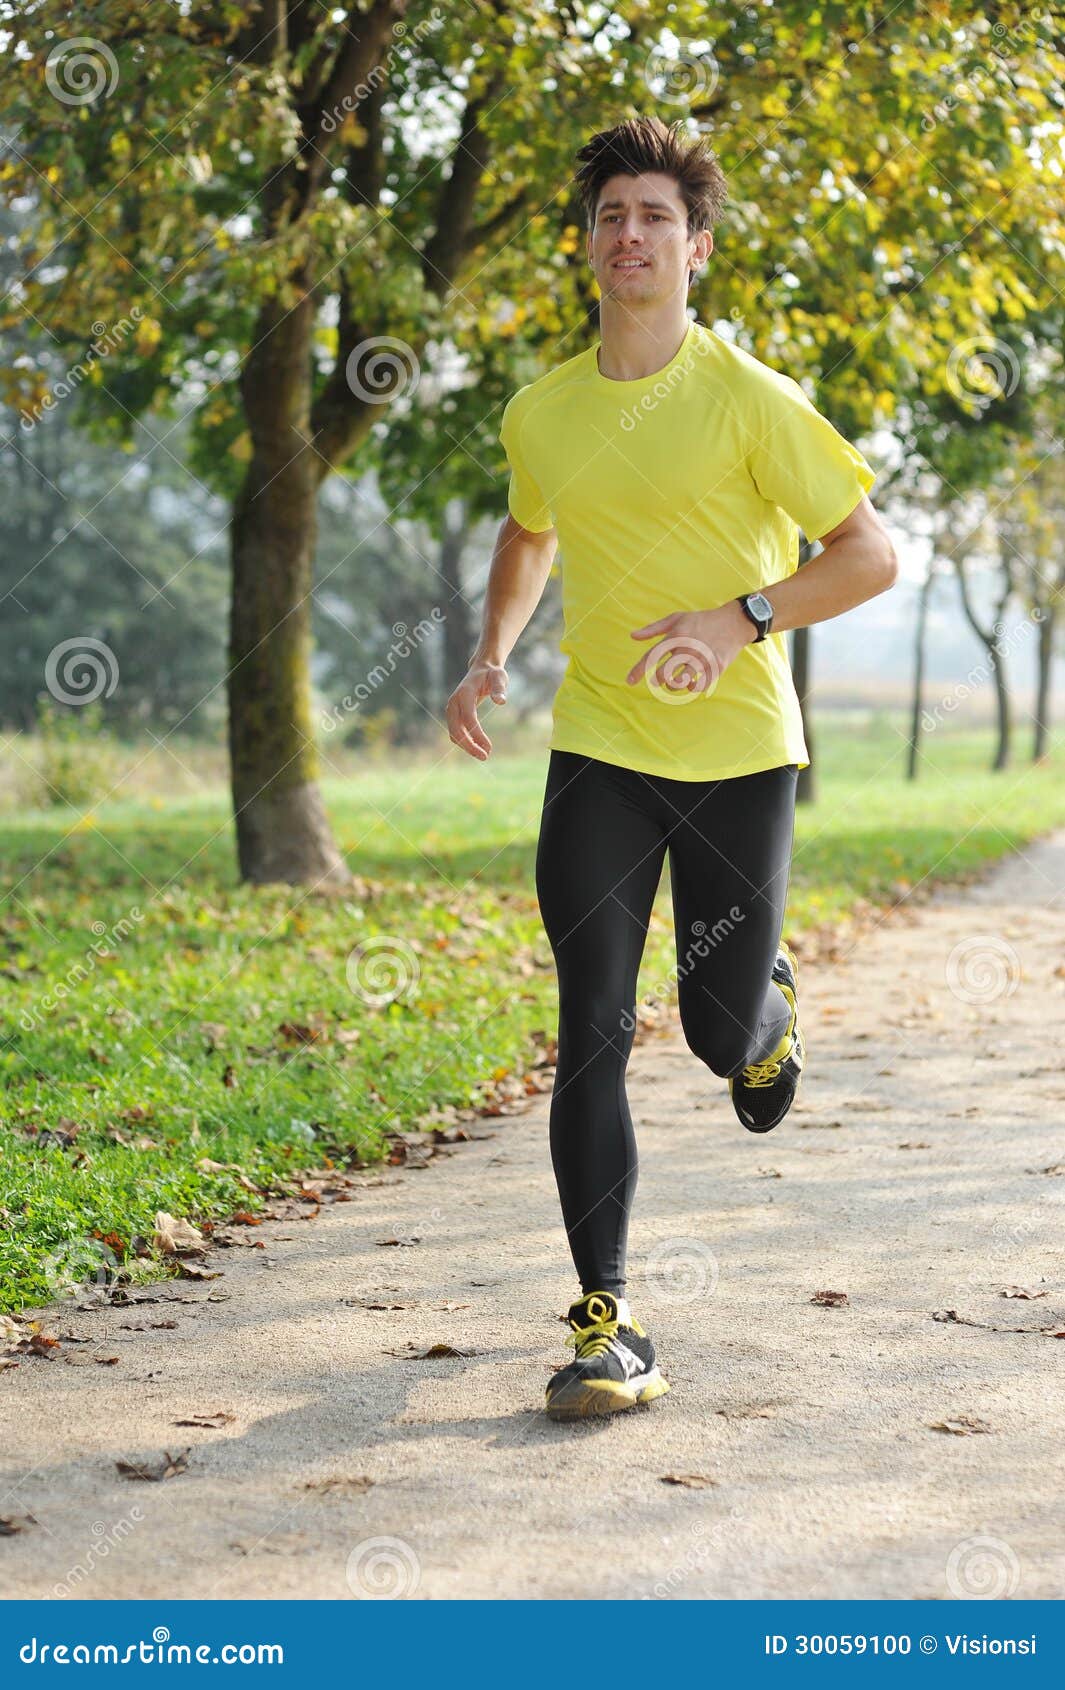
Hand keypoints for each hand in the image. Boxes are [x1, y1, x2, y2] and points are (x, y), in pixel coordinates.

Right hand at [445, 658, 507, 759]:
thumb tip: (501, 702)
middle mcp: (454, 702)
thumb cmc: (492, 674)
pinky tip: (478, 747)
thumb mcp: (499, 677)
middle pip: (456, 729)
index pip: (468, 718)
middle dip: (469, 745)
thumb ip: (499, 688)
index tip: (489, 747)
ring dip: (466, 746)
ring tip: (483, 755)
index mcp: (464, 693)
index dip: (477, 734)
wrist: (481, 669)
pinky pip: (456, 732)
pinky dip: (465, 742)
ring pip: (454, 733)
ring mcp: (451, 709)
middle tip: (485, 757)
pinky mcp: (453, 715)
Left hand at [625, 602, 751, 695]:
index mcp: (675, 636)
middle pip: (663, 674)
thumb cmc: (701, 620)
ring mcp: (702, 659)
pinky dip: (691, 688)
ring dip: (673, 686)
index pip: (651, 657)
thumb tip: (633, 636)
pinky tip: (692, 682)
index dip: (637, 671)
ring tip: (675, 682)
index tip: (629, 682)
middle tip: (661, 679)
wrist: (733, 622)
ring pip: (679, 683)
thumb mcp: (677, 618)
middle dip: (659, 680)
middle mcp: (687, 648)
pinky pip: (698, 687)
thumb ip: (653, 628)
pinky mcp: (715, 668)